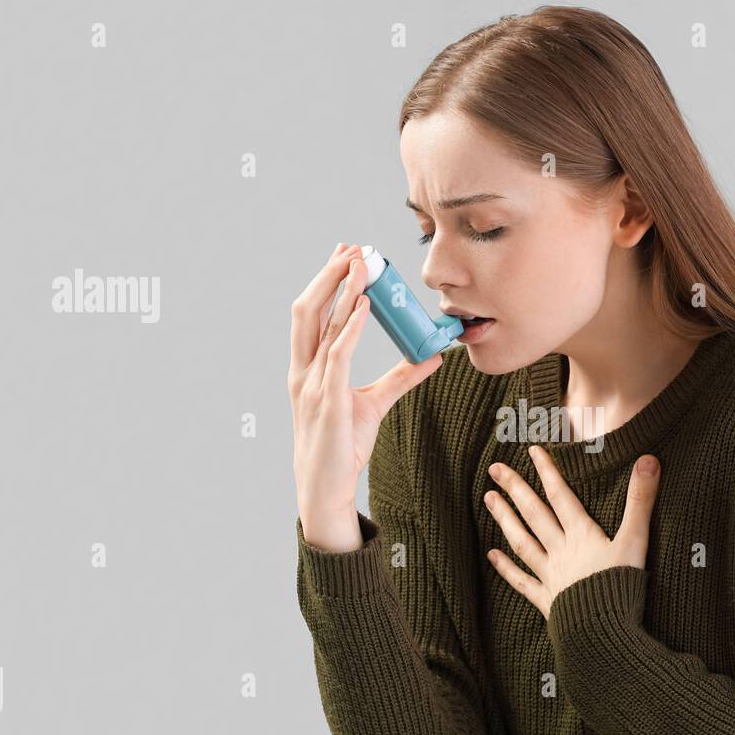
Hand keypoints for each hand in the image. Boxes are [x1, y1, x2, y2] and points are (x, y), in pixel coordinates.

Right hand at [289, 241, 442, 549]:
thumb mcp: (375, 403)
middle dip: (330, 275)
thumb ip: (401, 378)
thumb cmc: (342, 446)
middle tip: (353, 248)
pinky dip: (349, 327)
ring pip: (322, 325)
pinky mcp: (327, 400)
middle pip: (309, 309)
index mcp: (307, 368)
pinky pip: (337, 355)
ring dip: (342, 291)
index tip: (345, 254)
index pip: (313, 314)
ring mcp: (311, 384)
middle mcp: (303, 370)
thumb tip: (431, 357)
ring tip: (360, 264)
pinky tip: (362, 307)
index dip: (327, 281)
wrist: (326, 486)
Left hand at [484, 445, 660, 618]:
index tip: (532, 450)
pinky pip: (522, 581)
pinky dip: (506, 568)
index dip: (547, 471)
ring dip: (505, 519)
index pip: (561, 496)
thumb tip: (649, 459)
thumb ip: (640, 501)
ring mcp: (551, 576)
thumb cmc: (622, 587)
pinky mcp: (547, 600)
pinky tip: (492, 555)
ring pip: (522, 542)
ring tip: (488, 500)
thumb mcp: (636, 541)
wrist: (604, 633)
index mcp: (583, 535)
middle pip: (534, 514)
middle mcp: (561, 551)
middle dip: (515, 489)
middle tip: (494, 469)